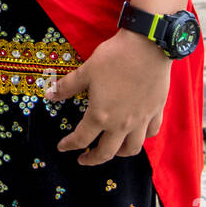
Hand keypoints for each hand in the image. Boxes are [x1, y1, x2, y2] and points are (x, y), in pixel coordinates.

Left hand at [45, 30, 171, 165]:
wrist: (148, 46)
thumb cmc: (114, 58)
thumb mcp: (86, 70)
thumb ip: (68, 86)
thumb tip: (49, 94)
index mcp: (101, 115)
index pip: (81, 138)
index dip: (69, 145)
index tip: (62, 147)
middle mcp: (121, 124)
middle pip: (107, 152)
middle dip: (93, 159)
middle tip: (83, 159)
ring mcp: (141, 120)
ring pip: (132, 148)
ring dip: (119, 153)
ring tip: (112, 150)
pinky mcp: (156, 111)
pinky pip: (150, 132)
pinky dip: (143, 137)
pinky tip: (138, 133)